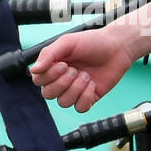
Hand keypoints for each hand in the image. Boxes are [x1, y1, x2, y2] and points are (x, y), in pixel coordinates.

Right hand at [30, 22, 145, 111]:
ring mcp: (75, 90)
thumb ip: (48, 54)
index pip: (38, 81)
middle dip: (62, 83)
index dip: (49, 76)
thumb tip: (33, 70)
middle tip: (75, 70)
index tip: (63, 64)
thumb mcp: (67, 42)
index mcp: (52, 67)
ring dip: (75, 89)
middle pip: (48, 94)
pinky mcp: (90, 97)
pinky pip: (80, 108)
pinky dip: (86, 97)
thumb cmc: (92, 42)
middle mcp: (61, 80)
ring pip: (63, 102)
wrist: (117, 47)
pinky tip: (92, 85)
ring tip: (86, 76)